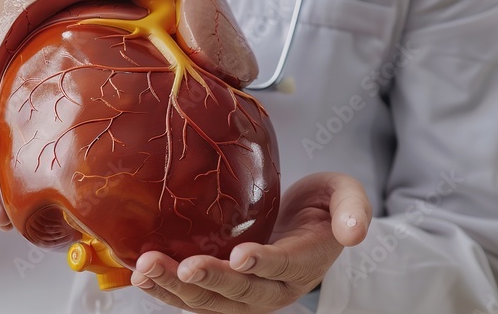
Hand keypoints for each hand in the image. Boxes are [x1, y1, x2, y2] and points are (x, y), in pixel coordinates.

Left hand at [130, 172, 370, 312]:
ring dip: (177, 289)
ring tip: (148, 268)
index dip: (263, 264)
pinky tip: (141, 273)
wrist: (306, 227)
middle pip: (242, 293)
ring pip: (211, 302)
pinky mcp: (223, 292)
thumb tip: (356, 231)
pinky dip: (167, 290)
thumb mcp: (344, 196)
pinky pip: (194, 299)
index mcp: (305, 262)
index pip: (284, 267)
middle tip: (185, 267)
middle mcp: (274, 288)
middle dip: (212, 281)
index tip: (242, 255)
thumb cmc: (321, 208)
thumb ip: (353, 208)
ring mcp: (246, 295)